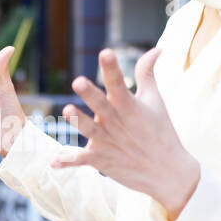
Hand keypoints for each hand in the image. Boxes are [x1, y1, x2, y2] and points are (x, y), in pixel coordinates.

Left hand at [55, 47, 200, 220]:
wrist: (167, 172)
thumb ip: (147, 73)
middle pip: (100, 104)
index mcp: (128, 105)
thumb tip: (157, 48)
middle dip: (90, 93)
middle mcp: (116, 122)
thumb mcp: (154, 100)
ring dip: (78, 121)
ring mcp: (108, 141)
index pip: (118, 83)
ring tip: (67, 110)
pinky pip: (81, 160)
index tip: (106, 52)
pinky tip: (53, 162)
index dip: (111, 68)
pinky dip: (67, 162)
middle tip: (78, 81)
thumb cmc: (160, 132)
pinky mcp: (101, 159)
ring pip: (89, 129)